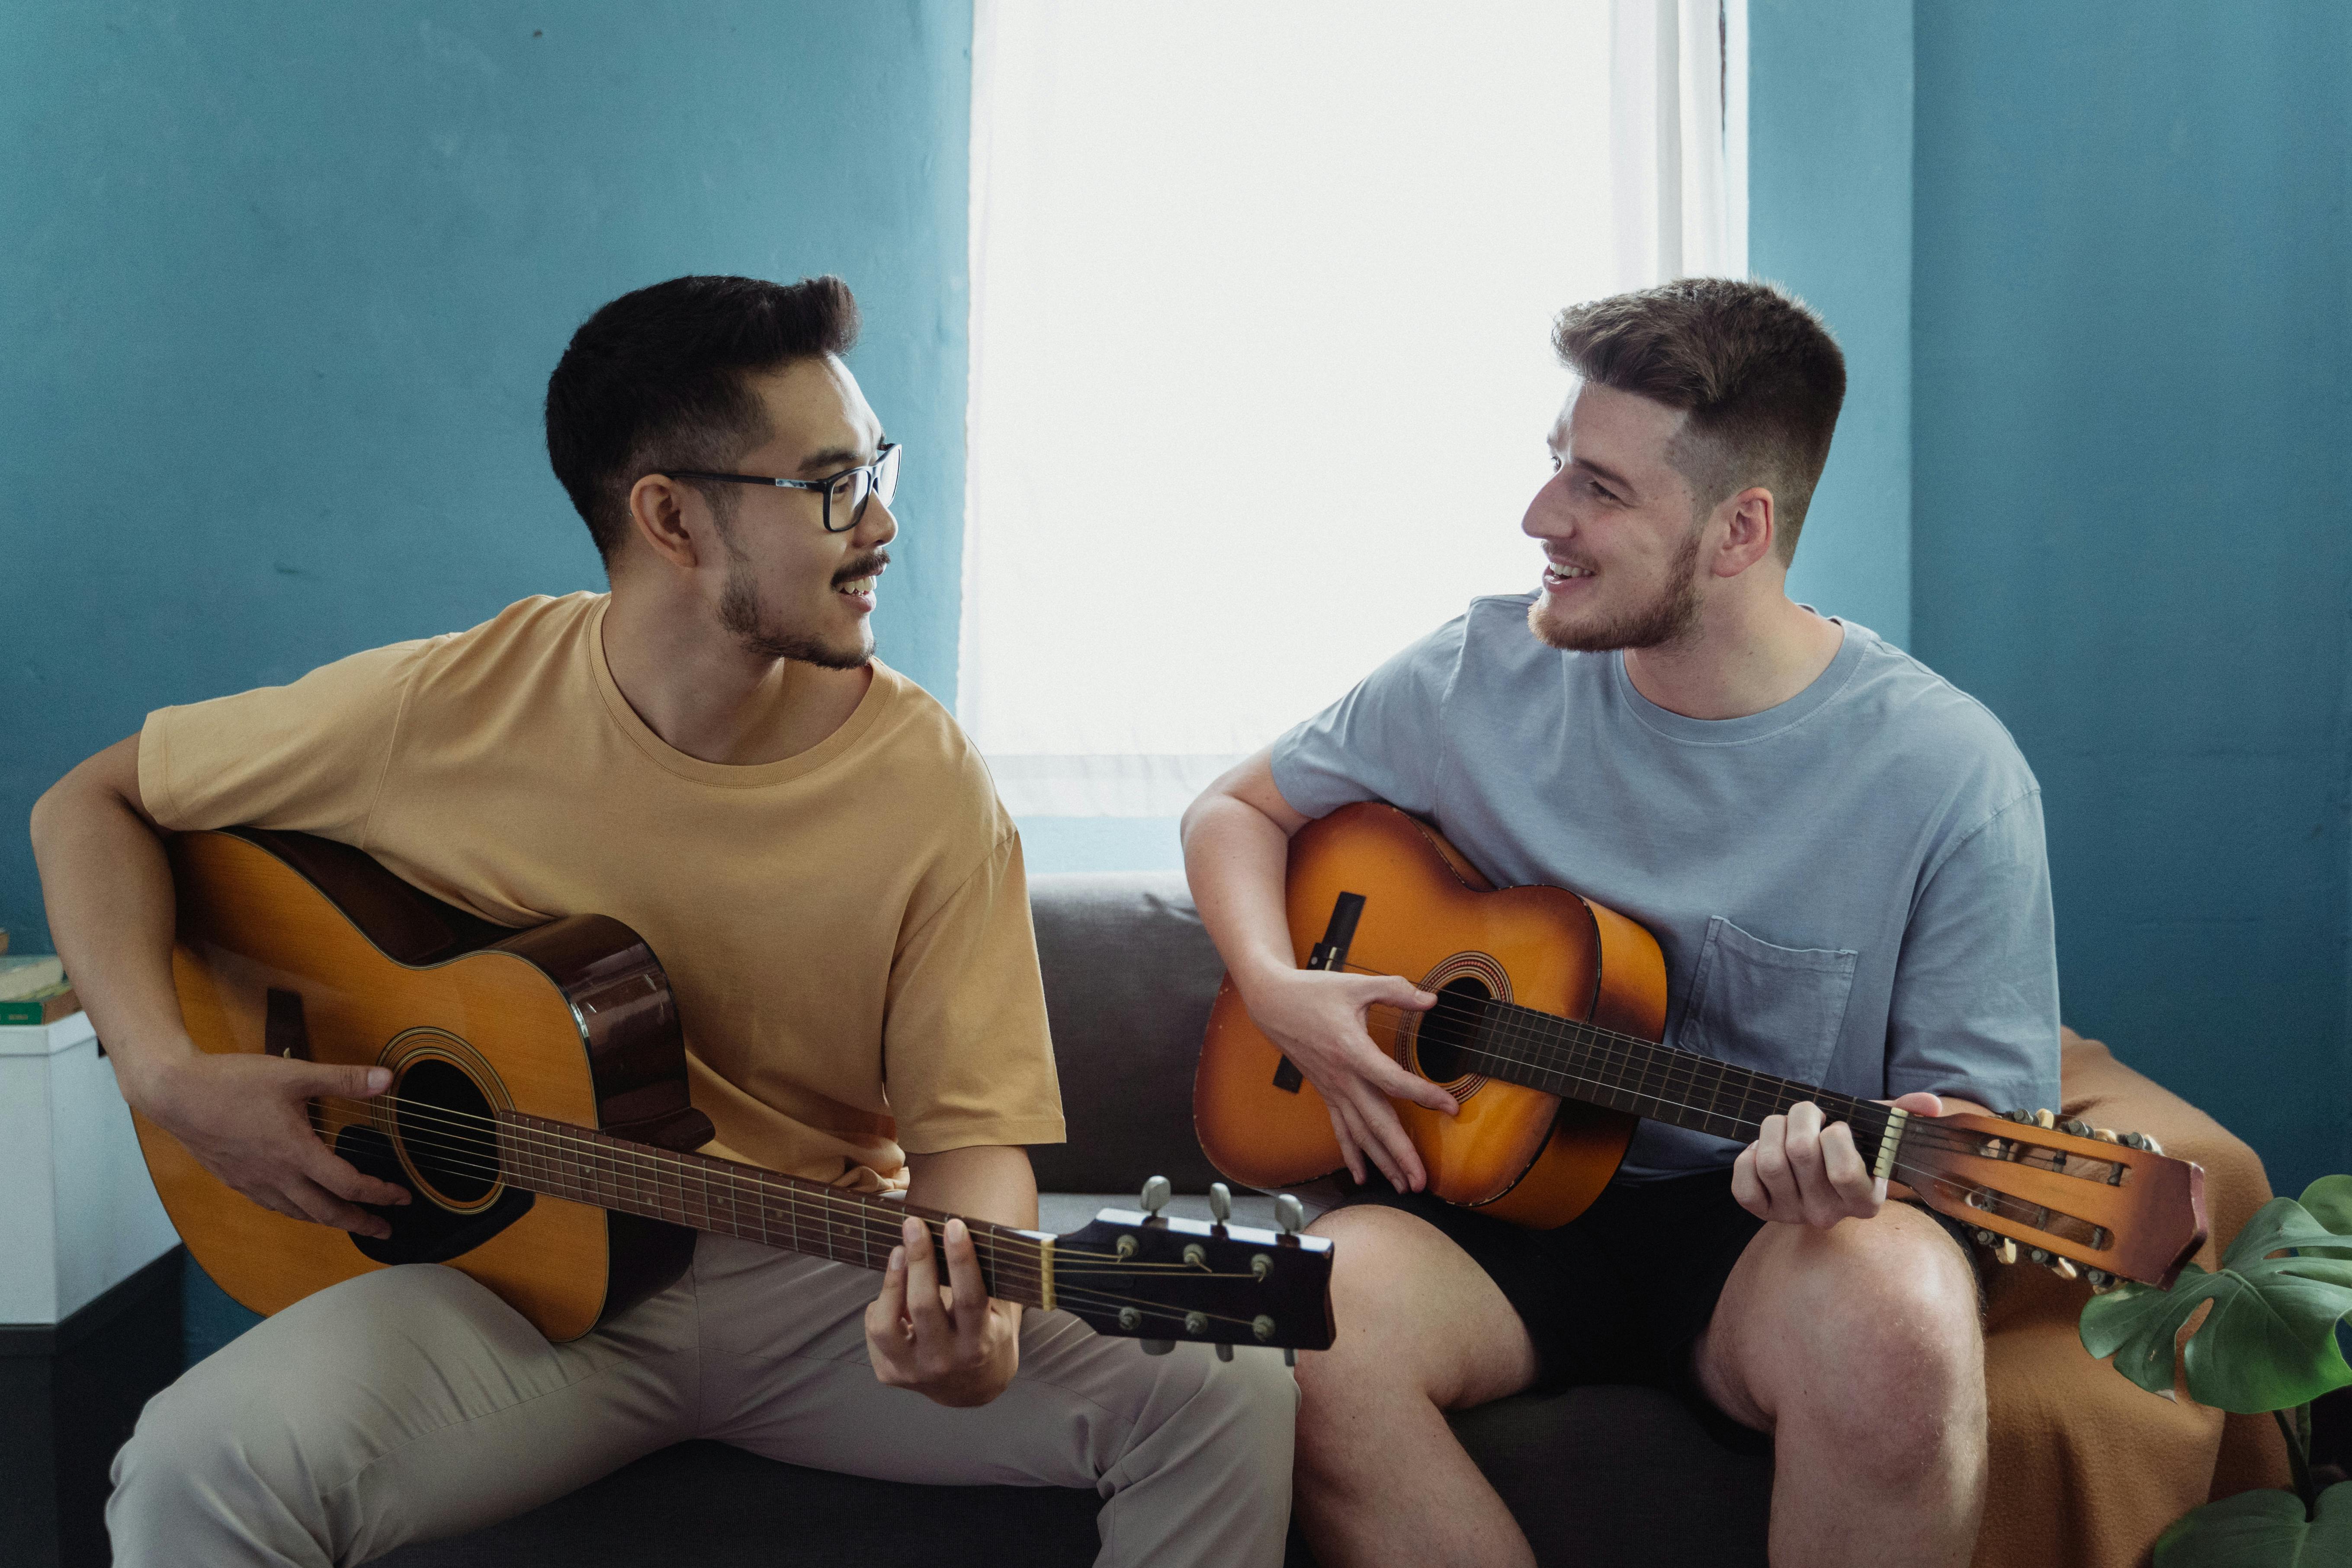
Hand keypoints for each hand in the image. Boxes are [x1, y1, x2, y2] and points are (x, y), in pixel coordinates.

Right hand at [137, 1049, 410, 1237]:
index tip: (402, 1198)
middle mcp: (276, 1176)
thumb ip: (343, 1079)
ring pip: (298, 1213)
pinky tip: (301, 1205)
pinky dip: (297, 1211)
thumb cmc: (232, 1082)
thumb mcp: (294, 1074)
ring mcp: (253, 1182)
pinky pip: (274, 1206)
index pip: (349, 1185)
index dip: (380, 1194)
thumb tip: (387, 1079)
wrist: (175, 1094)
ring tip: (348, 1221)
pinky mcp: (235, 1180)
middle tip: (383, 1230)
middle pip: (326, 1212)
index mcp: (296, 1153)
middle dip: (359, 1223)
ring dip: (328, 1221)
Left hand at [865, 1216, 1020, 1407]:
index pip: (969, 1298)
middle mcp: (945, 1361)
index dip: (960, 1260)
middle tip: (914, 1224)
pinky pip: (875, 1332)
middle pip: (924, 1305)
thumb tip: (961, 1230)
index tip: (953, 1225)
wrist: (973, 1388)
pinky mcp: (890, 1374)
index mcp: (978, 1344)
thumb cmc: (986, 1335)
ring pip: (887, 1325)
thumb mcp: (998, 1314)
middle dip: (918, 1258)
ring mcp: (913, 1371)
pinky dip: (881, 1305)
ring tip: (898, 1251)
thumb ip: (984, 1281)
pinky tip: (894, 1289)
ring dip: (892, 1281)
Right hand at [1239, 965, 1452, 1190]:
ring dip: (1382, 1161)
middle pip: (1376, 1122)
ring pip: (1360, 1133)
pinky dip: (1352, 1154)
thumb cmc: (1313, 992)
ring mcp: (1333, 1090)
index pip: (1393, 1081)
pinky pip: (1341, 1129)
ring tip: (1404, 1185)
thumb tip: (1431, 1000)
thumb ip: (1396, 990)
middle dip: (1400, 1154)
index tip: (1451, 1107)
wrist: (1272, 1003)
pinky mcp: (1326, 1093)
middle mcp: (1342, 1078)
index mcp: (1352, 1051)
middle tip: (1422, 1180)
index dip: (1424, 1095)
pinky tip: (1362, 1175)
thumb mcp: (1356, 984)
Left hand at [1731, 1093, 1943, 1228]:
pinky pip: (1743, 1182)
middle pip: (1801, 1153)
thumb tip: (1931, 1103)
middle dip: (1801, 1117)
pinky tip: (1764, 1151)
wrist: (1817, 1176)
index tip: (1837, 1127)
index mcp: (1866, 1201)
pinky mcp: (1762, 1212)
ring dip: (1773, 1129)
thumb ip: (1901, 1115)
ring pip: (1770, 1162)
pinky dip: (1748, 1155)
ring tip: (1785, 1128)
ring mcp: (1793, 1216)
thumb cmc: (1850, 1149)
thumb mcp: (1876, 1132)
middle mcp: (1829, 1215)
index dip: (1835, 1138)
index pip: (1844, 1171)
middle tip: (1808, 1115)